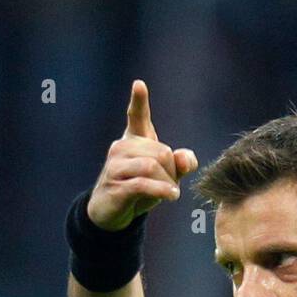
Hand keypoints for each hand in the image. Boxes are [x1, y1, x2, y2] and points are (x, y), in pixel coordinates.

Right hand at [87, 79, 197, 230]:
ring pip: (152, 167)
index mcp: (134, 139)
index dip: (139, 101)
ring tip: (171, 193)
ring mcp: (116, 166)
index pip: (136, 116)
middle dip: (173, 170)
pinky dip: (162, 190)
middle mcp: (122, 148)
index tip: (139, 85)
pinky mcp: (115, 186)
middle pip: (161, 152)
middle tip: (172, 184)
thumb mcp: (164, 176)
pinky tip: (171, 195)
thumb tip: (186, 158)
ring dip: (168, 183)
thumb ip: (180, 165)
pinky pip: (143, 184)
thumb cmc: (139, 189)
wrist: (110, 211)